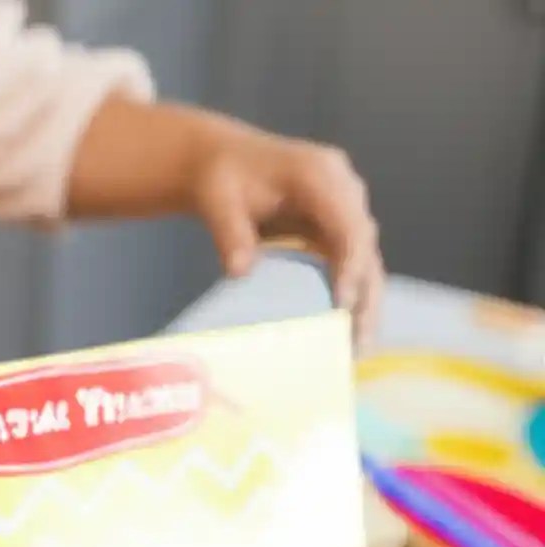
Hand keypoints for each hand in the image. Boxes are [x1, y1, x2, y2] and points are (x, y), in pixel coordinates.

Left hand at [190, 128, 383, 346]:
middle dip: (365, 292)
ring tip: (357, 347)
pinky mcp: (338, 224)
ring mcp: (344, 205)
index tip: (342, 303)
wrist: (221, 162)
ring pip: (365, 256)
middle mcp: (343, 187)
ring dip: (365, 300)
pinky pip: (352, 260)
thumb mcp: (217, 200)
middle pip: (364, 244)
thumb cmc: (220, 178)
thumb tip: (238, 271)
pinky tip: (348, 329)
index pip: (347, 223)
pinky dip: (352, 292)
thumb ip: (230, 233)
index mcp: (319, 173)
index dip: (350, 264)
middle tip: (356, 341)